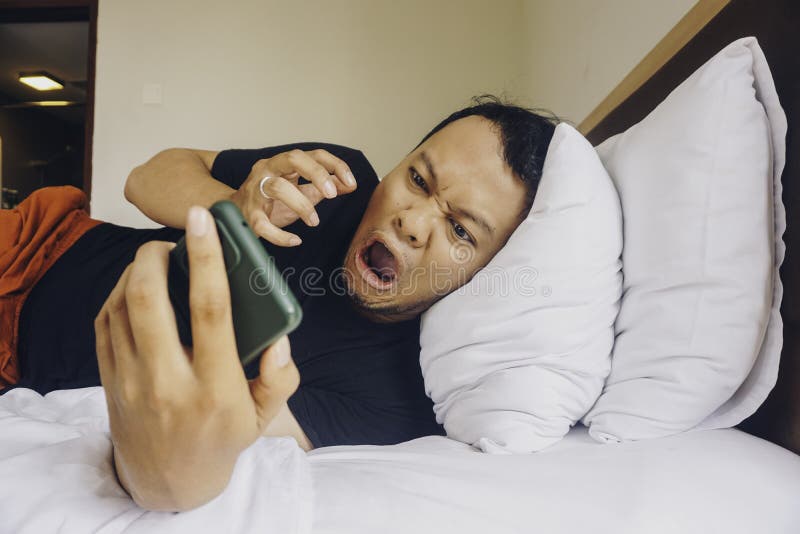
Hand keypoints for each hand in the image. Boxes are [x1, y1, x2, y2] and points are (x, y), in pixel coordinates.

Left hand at [94, 206, 299, 510]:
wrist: (168, 482)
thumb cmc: (221, 439)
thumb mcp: (263, 417)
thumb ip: (282, 378)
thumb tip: (281, 339)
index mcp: (216, 388)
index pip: (211, 310)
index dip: (207, 258)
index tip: (202, 223)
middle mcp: (169, 382)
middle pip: (150, 300)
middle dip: (156, 256)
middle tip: (173, 240)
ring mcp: (132, 382)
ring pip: (121, 307)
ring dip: (136, 271)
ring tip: (157, 259)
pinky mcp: (110, 381)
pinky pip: (105, 323)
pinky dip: (118, 294)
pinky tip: (137, 286)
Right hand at [230, 149, 356, 246]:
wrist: (231, 213)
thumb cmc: (270, 202)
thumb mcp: (299, 191)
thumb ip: (322, 187)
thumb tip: (349, 184)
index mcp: (283, 164)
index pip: (313, 154)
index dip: (334, 165)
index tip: (351, 182)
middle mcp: (267, 170)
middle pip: (292, 158)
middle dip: (316, 173)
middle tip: (332, 194)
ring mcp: (255, 191)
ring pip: (277, 188)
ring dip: (301, 204)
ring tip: (314, 221)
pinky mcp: (247, 215)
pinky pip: (263, 224)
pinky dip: (280, 236)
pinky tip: (294, 240)